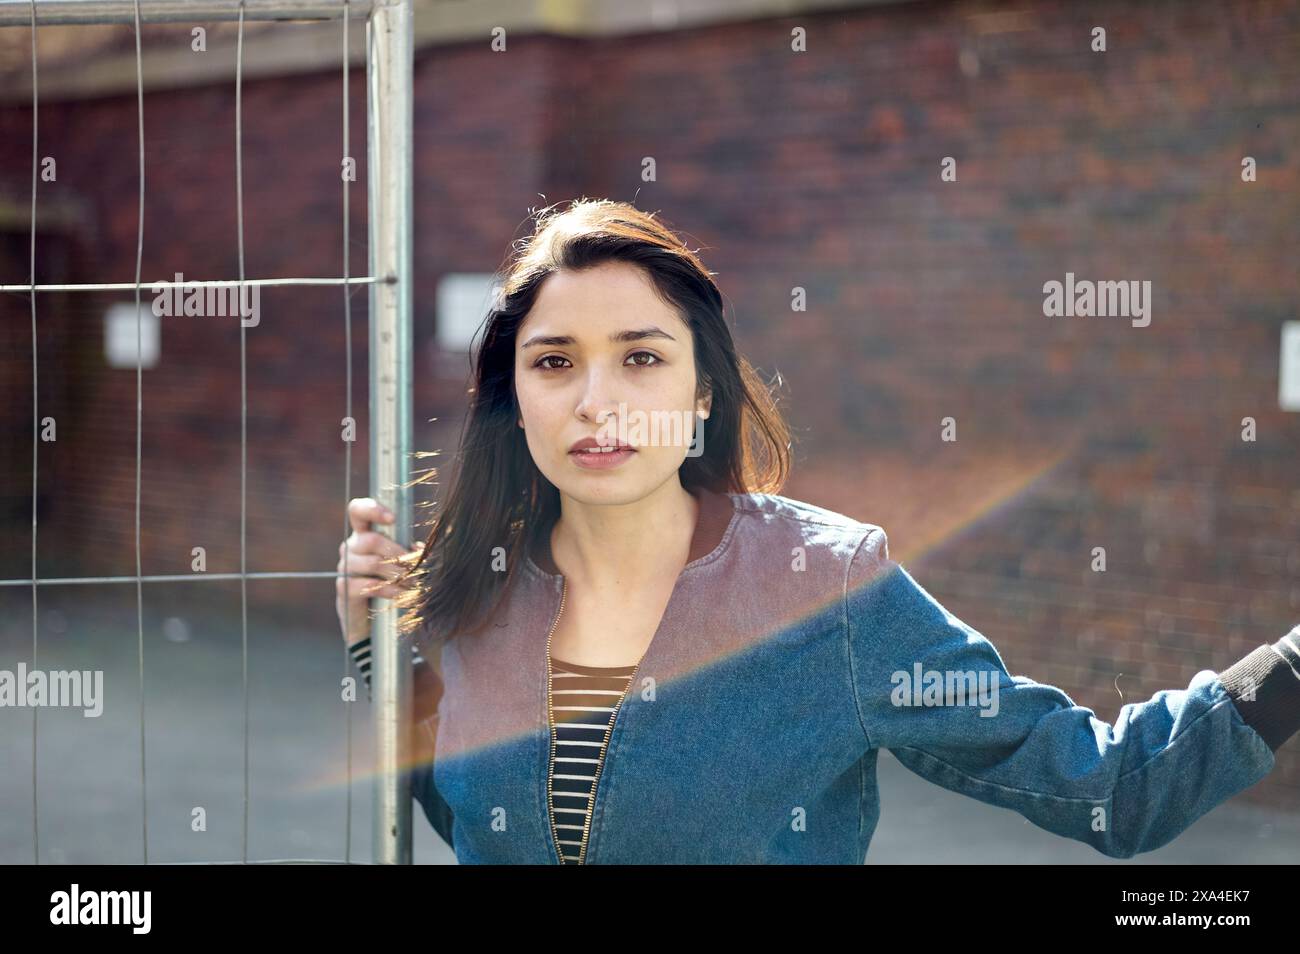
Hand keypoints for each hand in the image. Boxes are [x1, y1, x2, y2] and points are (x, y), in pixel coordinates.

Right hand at [335, 497, 420, 646]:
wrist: (370, 620)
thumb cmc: (390, 583)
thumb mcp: (400, 562)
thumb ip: (408, 550)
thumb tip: (421, 549)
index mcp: (364, 533)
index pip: (357, 511)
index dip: (372, 509)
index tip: (392, 519)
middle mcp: (351, 546)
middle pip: (371, 539)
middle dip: (398, 553)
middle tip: (416, 566)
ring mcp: (345, 566)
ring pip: (373, 563)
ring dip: (398, 573)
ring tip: (415, 583)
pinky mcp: (344, 587)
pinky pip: (368, 584)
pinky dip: (390, 589)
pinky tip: (402, 595)